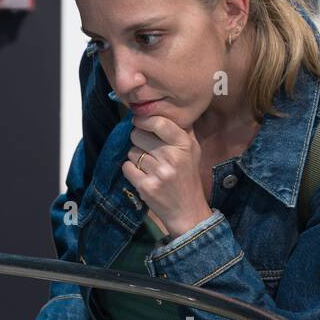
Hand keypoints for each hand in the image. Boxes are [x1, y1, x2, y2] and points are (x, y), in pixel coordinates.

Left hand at [124, 115, 212, 236]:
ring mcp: (159, 173)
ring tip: (148, 165)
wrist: (188, 210)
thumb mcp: (192, 150)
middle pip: (138, 135)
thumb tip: (160, 109)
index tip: (139, 122)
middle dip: (138, 139)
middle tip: (147, 149)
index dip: (143, 120)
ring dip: (135, 156)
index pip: (159, 122)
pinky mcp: (146, 186)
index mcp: (185, 145)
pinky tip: (142, 175)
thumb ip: (180, 129)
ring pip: (131, 151)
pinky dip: (130, 170)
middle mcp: (173, 157)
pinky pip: (127, 167)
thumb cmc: (188, 176)